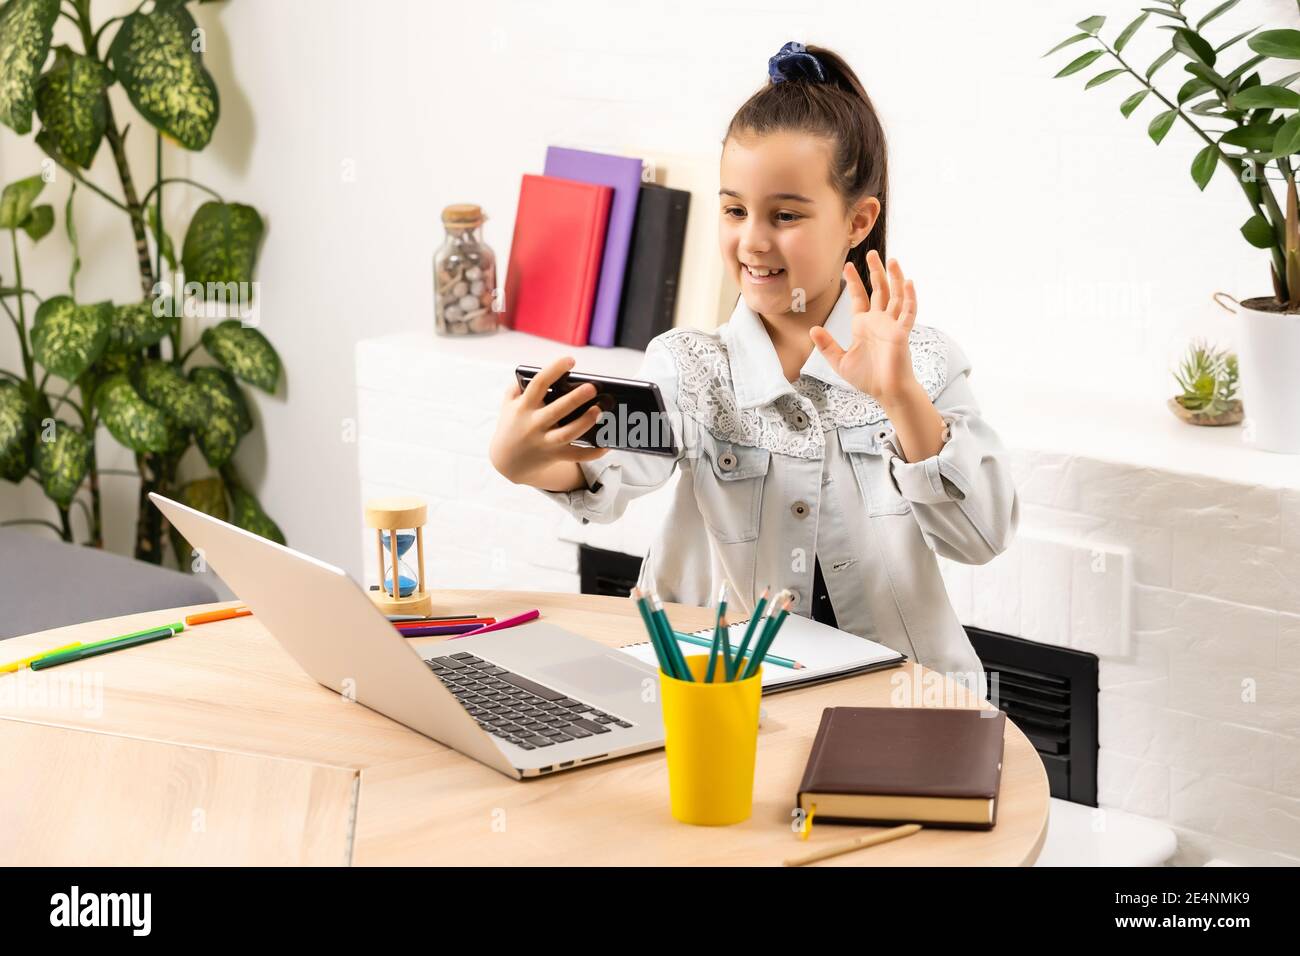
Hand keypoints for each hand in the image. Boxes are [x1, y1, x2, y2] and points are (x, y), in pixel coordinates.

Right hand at [488, 356, 609, 485]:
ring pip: (567, 434)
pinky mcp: (555, 455)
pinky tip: (606, 444)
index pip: (539, 384)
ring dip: (585, 422)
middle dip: (575, 399)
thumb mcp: (508, 405)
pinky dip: (593, 452)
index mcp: (524, 407)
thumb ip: (517, 387)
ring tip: (599, 410)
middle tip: (591, 388)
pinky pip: (576, 455)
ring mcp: (545, 441)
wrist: (507, 461)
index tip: (570, 361)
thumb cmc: (511, 426)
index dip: (554, 370)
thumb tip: (530, 371)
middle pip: (556, 410)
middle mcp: (534, 424)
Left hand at [809, 250, 917, 402]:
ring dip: (895, 278)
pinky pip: (908, 313)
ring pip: (896, 296)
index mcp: (864, 325)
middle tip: (872, 253)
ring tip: (892, 260)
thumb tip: (812, 329)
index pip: (859, 297)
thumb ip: (827, 345)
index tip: (847, 266)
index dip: (854, 281)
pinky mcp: (902, 333)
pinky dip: (909, 298)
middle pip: (879, 290)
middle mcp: (879, 321)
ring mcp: (892, 325)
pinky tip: (909, 283)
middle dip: (876, 271)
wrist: (885, 392)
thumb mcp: (840, 361)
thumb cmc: (867, 378)